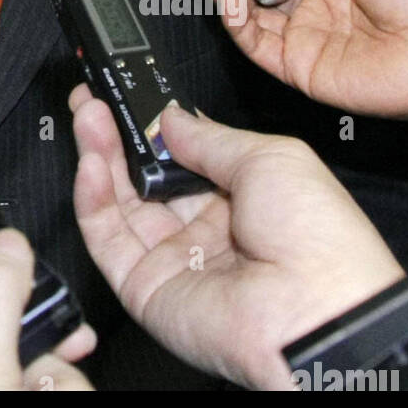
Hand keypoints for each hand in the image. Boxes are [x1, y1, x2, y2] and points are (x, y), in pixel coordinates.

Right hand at [70, 86, 402, 389]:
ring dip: (99, 156)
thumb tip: (169, 117)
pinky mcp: (146, 289)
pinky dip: (92, 200)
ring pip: (119, 203)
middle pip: (143, 175)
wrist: (319, 314)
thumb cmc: (318, 238)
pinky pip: (107, 240)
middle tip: (95, 99)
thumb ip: (209, 136)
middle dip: (117, 134)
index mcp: (242, 198)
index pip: (180, 154)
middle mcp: (205, 230)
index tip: (126, 94)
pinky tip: (92, 163)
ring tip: (88, 116)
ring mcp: (174, 260)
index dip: (151, 124)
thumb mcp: (271, 157)